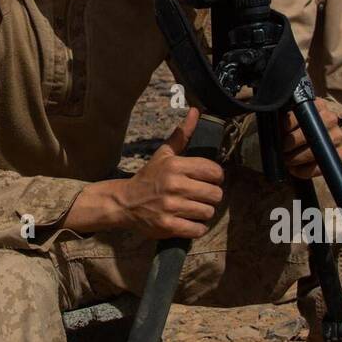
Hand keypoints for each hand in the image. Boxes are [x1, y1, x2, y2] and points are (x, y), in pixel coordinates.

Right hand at [116, 108, 224, 239]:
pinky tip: (188, 221)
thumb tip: (196, 111)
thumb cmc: (148, 177)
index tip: (208, 180)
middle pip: (215, 194)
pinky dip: (196, 227)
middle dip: (211, 196)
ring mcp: (170, 206)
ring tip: (193, 208)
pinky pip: (197, 229)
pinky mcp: (168, 225)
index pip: (214, 172)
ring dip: (203, 212)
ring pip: (208, 212)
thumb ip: (182, 135)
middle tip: (201, 196)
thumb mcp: (164, 154)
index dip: (216, 177)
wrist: (125, 202)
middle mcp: (174, 185)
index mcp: (175, 166)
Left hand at [281, 99, 341, 179]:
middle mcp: (331, 118)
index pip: (303, 113)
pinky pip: (323, 165)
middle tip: (282, 149)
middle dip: (292, 144)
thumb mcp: (287, 115)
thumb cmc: (293, 125)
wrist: (311, 133)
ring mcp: (338, 136)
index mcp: (317, 105)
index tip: (280, 132)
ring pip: (317, 151)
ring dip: (297, 158)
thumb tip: (271, 124)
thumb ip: (283, 117)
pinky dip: (306, 171)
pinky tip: (295, 170)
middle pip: (311, 133)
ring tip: (286, 160)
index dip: (289, 124)